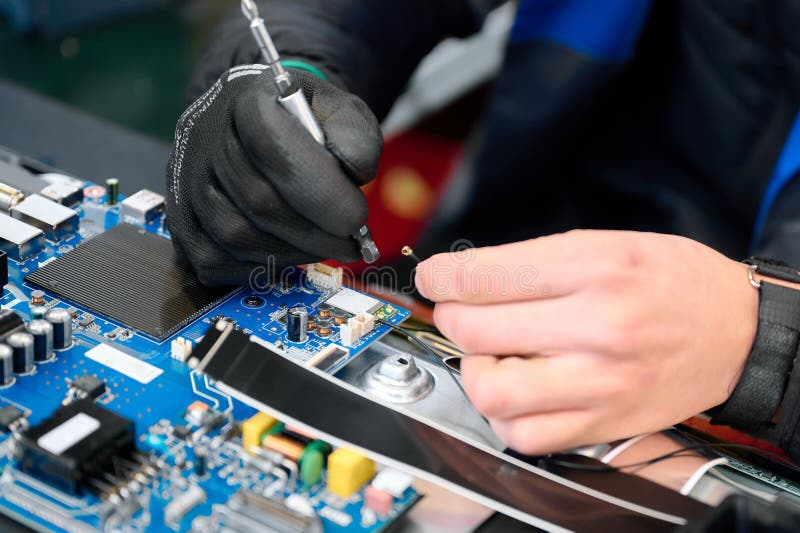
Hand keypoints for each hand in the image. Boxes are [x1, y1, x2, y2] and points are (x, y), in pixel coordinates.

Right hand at [166, 66, 381, 284]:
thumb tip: (355, 174)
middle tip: (350, 244)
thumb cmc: (306, 118)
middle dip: (313, 233)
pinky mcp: (180, 215)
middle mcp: (204, 135)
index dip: (318, 191)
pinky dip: (257, 269)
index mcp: (245, 98)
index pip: (272, 146)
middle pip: (256, 200)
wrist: (261, 118)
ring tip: (323, 248)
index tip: (356, 218)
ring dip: (290, 253)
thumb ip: (355, 135)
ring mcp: (185, 177)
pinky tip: (288, 256)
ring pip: (233, 234)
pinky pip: (211, 259)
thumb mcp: (340, 108)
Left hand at [415, 230, 758, 453]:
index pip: (485, 275)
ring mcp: (599, 382)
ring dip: (472, 368)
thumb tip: (462, 280)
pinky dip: (503, 414)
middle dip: (450, 315)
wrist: (736, 331)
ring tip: (490, 353)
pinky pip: (523, 436)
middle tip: (459, 310)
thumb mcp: (603, 244)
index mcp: (595, 267)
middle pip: (475, 329)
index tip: (433, 278)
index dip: (440, 276)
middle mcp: (597, 325)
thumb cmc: (671, 281)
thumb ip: (530, 263)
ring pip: (490, 390)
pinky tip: (515, 389)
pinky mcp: (602, 422)